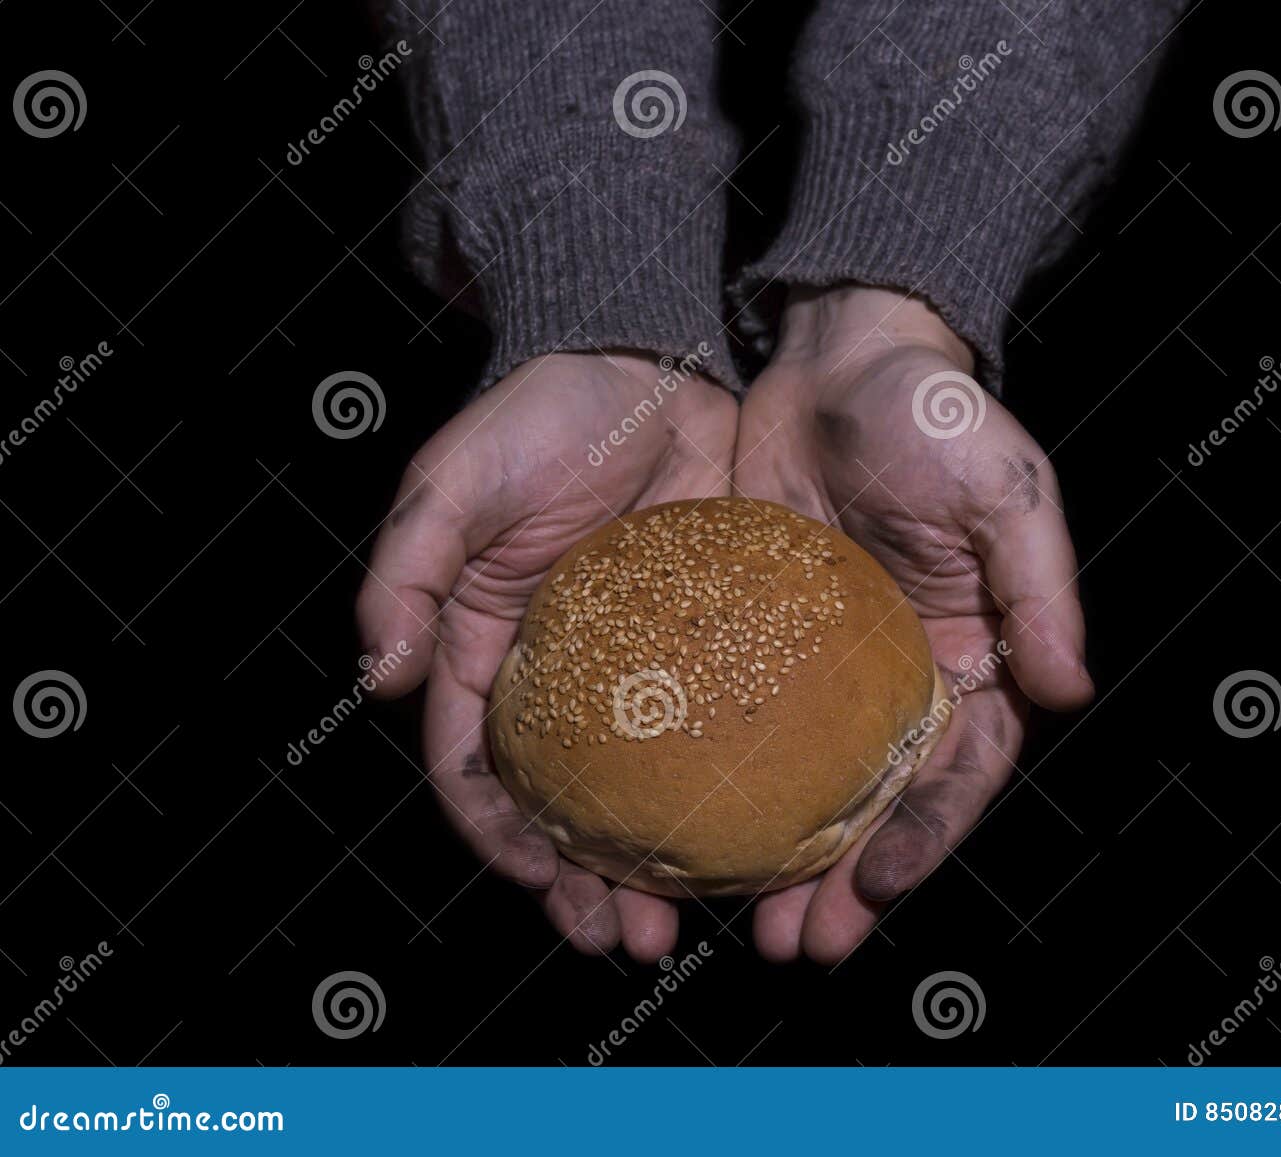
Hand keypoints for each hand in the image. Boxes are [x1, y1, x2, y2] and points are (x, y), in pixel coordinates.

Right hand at [357, 350, 735, 959]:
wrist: (656, 365)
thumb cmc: (542, 416)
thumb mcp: (457, 480)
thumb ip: (409, 570)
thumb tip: (372, 675)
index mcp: (488, 652)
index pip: (477, 770)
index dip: (498, 837)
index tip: (537, 883)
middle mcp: (566, 680)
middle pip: (567, 806)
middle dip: (586, 883)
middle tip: (626, 939)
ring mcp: (645, 672)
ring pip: (647, 792)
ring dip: (659, 865)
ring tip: (688, 923)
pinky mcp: (718, 651)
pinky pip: (724, 737)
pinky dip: (733, 795)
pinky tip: (764, 840)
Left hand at [733, 286, 1092, 963]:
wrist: (835, 358)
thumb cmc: (932, 414)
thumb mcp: (1004, 486)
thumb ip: (1041, 585)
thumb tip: (1069, 688)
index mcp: (972, 657)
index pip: (958, 772)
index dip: (926, 837)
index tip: (877, 887)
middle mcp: (901, 680)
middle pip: (878, 804)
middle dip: (845, 881)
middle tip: (798, 944)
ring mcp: (827, 670)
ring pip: (808, 787)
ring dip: (783, 861)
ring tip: (746, 926)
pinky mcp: (758, 645)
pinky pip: (742, 729)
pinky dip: (724, 787)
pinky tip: (686, 833)